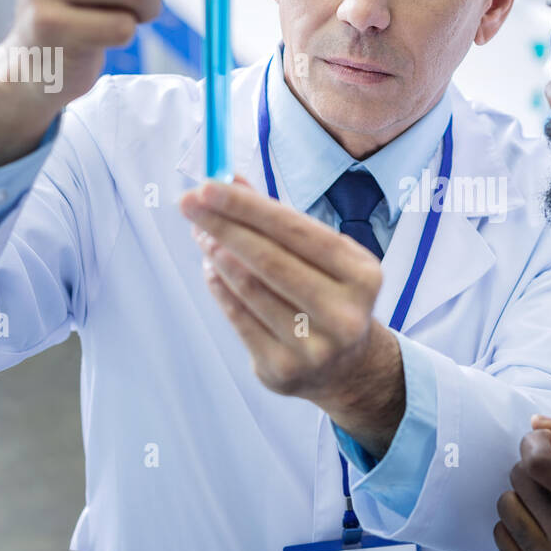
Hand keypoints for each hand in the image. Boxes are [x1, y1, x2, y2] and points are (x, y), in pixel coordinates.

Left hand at [179, 176, 405, 455]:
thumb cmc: (329, 295)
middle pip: (270, 260)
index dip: (248, 206)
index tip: (208, 186)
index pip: (296, 230)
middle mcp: (344, 313)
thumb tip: (227, 181)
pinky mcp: (284, 369)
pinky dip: (219, 288)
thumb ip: (278, 219)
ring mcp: (314, 346)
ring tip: (202, 235)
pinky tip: (211, 269)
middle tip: (188, 203)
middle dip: (223, 225)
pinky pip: (239, 319)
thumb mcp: (321, 256)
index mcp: (362, 274)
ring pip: (251, 289)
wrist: (347, 368)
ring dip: (217, 255)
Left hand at [494, 415, 550, 550]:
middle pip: (520, 480)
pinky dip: (516, 525)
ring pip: (506, 506)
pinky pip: (502, 537)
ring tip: (549, 503)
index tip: (543, 441)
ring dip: (523, 496)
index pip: (539, 463)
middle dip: (532, 467)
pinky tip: (542, 528)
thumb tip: (537, 422)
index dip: (534, 442)